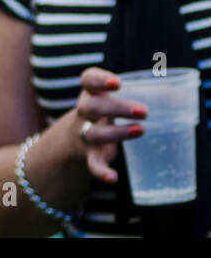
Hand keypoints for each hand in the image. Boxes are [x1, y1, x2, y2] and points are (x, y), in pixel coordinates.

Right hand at [70, 67, 145, 183]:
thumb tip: (181, 98)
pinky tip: (112, 177)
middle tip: (144, 111)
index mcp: (91, 93)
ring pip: (95, 133)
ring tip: (141, 130)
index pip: (88, 80)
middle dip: (117, 108)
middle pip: (92, 107)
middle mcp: (84, 112)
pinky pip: (92, 163)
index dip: (100, 80)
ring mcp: (85, 134)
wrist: (75, 136)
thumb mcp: (117, 98)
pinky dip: (101, 171)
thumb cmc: (107, 111)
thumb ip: (148, 96)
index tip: (118, 83)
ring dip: (117, 133)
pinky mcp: (90, 155)